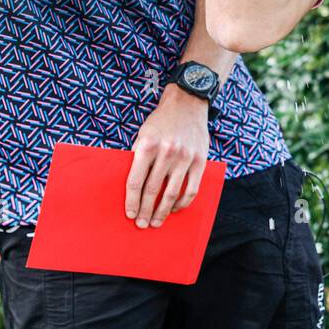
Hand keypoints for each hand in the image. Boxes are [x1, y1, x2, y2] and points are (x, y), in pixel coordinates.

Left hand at [125, 84, 209, 227]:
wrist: (187, 103)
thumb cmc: (161, 121)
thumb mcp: (143, 134)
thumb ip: (137, 157)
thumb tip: (131, 186)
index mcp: (148, 145)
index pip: (136, 181)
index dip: (131, 201)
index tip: (129, 214)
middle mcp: (167, 152)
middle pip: (152, 190)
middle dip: (144, 211)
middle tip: (141, 224)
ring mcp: (185, 157)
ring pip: (172, 193)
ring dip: (162, 212)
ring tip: (156, 222)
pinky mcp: (200, 161)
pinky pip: (191, 189)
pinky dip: (182, 203)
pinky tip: (175, 209)